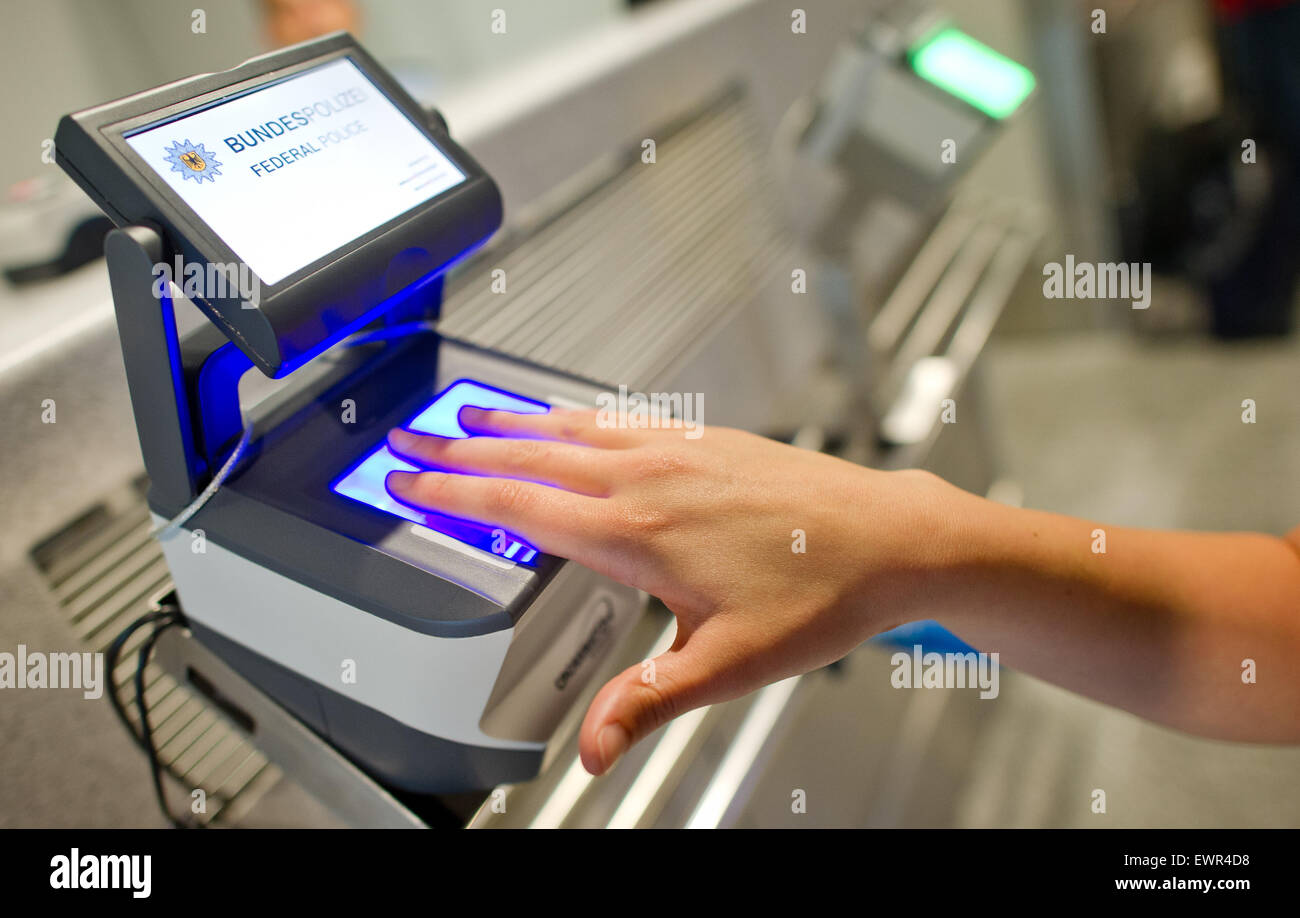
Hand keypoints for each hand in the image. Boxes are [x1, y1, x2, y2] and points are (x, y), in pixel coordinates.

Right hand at [385, 408, 957, 774]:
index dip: (454, 494)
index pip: (521, 506)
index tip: (408, 480)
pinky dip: (577, 414)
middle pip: (533, 456)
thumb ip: (650, 701)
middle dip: (462, 448)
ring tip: (470, 414)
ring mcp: (679, 450)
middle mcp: (650, 479)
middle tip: (412, 436)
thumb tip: (593, 749)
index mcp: (639, 533)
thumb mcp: (728, 665)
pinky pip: (622, 418)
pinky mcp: (708, 438)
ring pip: (574, 429)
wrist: (889, 536)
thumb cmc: (821, 593)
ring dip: (514, 422)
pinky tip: (572, 416)